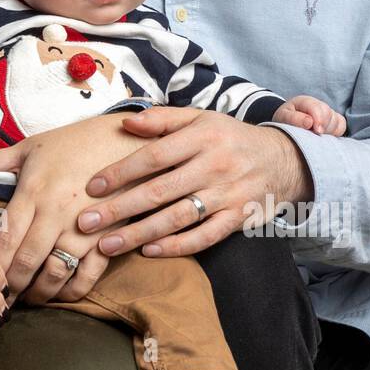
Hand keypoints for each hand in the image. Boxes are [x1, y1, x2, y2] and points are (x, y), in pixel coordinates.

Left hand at [0, 113, 159, 300]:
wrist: (126, 139)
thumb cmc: (73, 143)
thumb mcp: (29, 147)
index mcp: (33, 191)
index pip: (4, 238)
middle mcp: (56, 214)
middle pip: (26, 262)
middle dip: (9, 285)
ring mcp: (84, 229)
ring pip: (54, 274)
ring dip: (37, 293)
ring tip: (26, 298)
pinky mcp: (107, 239)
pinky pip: (87, 277)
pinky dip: (70, 292)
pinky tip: (58, 293)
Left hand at [72, 106, 314, 258]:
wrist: (284, 160)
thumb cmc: (230, 137)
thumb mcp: (201, 118)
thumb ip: (163, 119)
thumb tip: (126, 123)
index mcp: (202, 136)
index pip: (153, 156)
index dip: (121, 172)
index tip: (92, 188)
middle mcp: (215, 165)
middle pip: (159, 191)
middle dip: (119, 209)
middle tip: (85, 223)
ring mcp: (228, 194)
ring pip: (177, 218)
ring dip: (138, 234)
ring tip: (107, 245)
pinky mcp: (238, 218)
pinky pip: (204, 237)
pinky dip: (176, 246)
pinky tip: (148, 251)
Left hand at [271, 95, 346, 136]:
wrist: (288, 124)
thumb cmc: (285, 120)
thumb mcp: (283, 118)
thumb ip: (294, 119)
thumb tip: (309, 122)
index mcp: (303, 101)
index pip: (315, 107)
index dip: (319, 118)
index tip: (317, 131)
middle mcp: (317, 104)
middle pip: (328, 112)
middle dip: (324, 125)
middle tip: (316, 135)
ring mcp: (326, 112)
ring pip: (336, 120)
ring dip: (329, 130)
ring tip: (317, 136)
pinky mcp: (333, 120)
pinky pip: (341, 124)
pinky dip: (336, 131)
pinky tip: (327, 136)